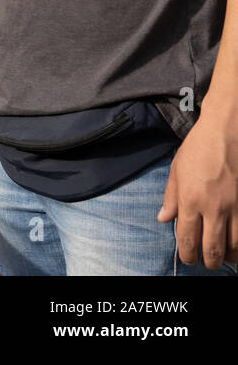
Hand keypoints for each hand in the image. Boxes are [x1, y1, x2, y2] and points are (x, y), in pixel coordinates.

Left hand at [158, 99, 237, 268]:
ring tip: (222, 258)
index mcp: (190, 199)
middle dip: (207, 261)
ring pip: (234, 244)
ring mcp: (234, 207)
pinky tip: (236, 245)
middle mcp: (213, 207)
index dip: (187, 253)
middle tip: (205, 263)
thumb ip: (171, 198)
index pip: (187, 237)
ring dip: (227, 256)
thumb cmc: (198, 148)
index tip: (187, 259)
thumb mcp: (176, 170)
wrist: (227, 132)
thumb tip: (163, 219)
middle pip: (212, 247)